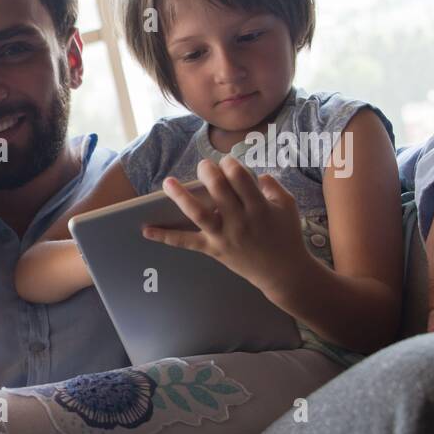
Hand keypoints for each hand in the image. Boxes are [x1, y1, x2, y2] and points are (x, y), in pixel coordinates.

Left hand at [141, 156, 306, 297]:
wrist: (283, 272)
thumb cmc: (286, 235)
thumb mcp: (287, 206)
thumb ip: (273, 186)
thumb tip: (256, 173)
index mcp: (259, 207)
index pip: (241, 178)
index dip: (230, 164)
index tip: (226, 162)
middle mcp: (240, 221)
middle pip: (219, 190)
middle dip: (208, 172)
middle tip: (203, 166)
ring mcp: (224, 236)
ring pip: (198, 213)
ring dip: (181, 196)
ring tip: (167, 182)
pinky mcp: (213, 250)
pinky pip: (186, 243)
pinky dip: (165, 237)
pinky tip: (146, 230)